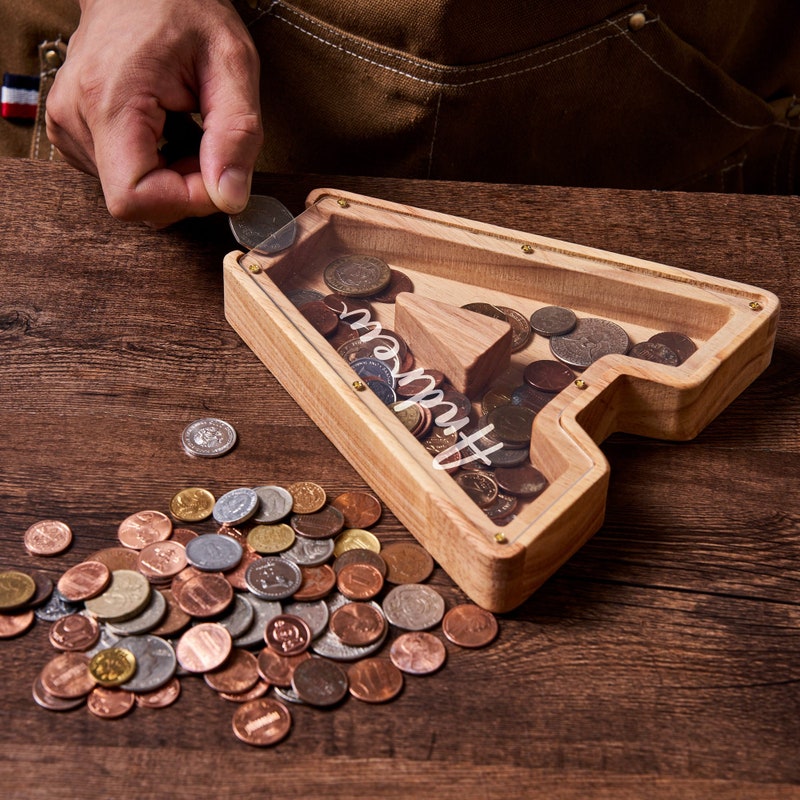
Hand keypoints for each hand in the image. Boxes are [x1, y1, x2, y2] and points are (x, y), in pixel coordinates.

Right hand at [46, 0, 262, 226]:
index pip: (136, 197)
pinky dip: (155, 167)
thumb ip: (237, 134)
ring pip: (133, 193)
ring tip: (187, 128)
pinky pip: (123, 177)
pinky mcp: (73, 132)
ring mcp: (69, 126)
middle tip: (208, 143)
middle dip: (185, 187)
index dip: (185, 201)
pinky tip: (167, 132)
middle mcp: (76, 117)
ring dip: (174, 177)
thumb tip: (229, 197)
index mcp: (108, 100)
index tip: (217, 175)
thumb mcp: (231, 62)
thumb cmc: (185, 10)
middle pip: (136, 201)